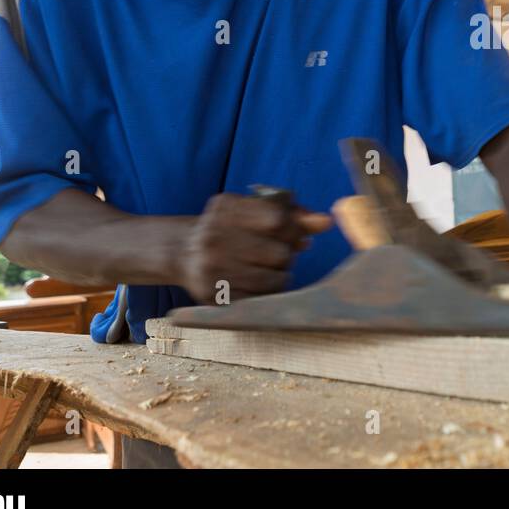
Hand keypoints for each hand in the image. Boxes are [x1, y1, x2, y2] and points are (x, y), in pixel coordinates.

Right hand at [176, 193, 331, 302]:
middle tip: (278, 252)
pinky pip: (261, 300)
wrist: (183, 252)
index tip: (294, 232)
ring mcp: (211, 270)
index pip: (277, 219)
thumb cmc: (231, 227)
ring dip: (281, 275)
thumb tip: (325, 222)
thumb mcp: (252, 209)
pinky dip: (267, 292)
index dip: (294, 228)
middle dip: (288, 253)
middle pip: (280, 253)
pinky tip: (256, 281)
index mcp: (225, 208)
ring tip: (268, 267)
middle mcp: (213, 238)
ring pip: (276, 280)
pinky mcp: (213, 297)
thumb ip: (291, 213)